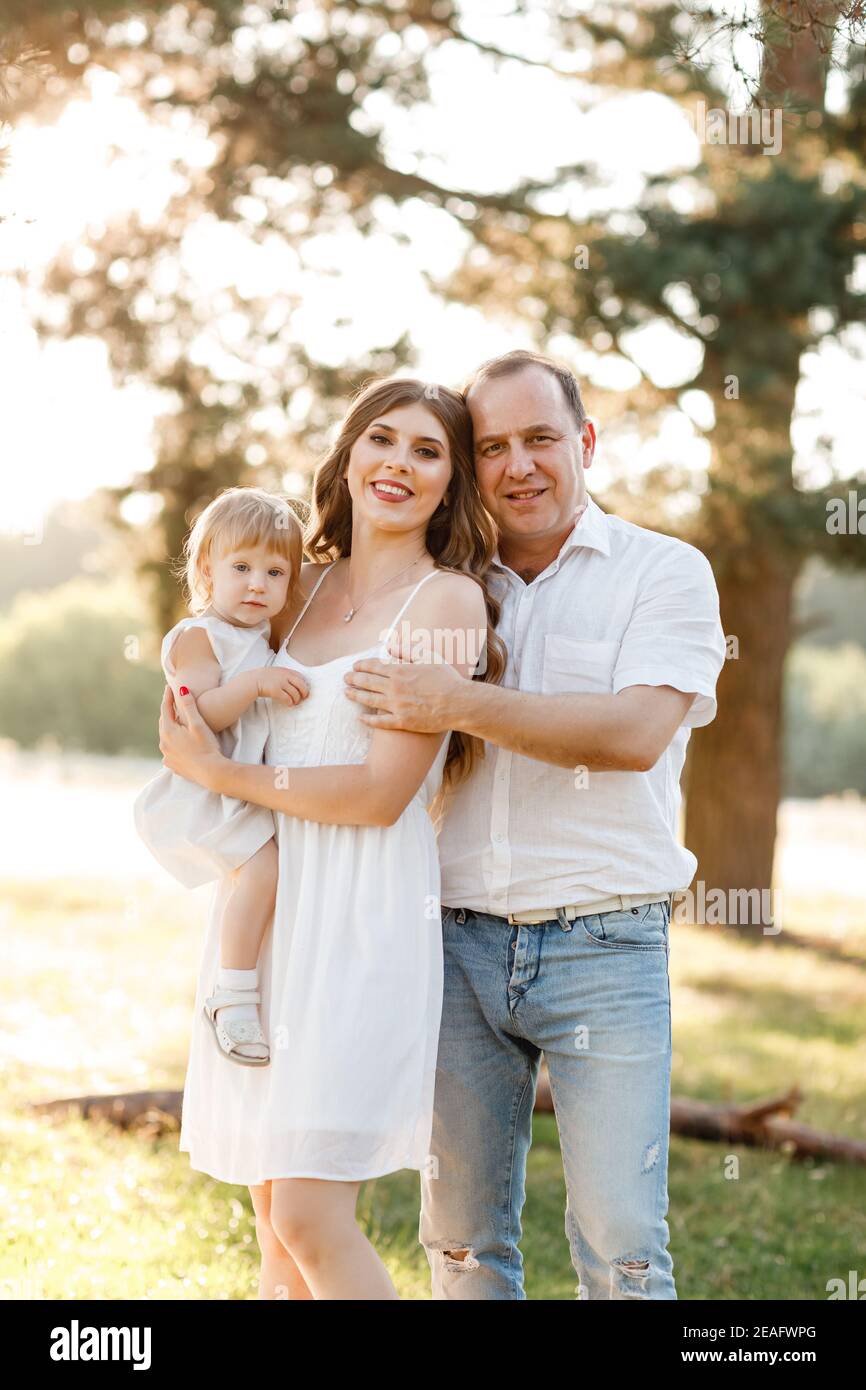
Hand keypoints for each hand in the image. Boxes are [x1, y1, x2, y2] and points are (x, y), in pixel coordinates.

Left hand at [159, 685, 225, 788]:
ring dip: (170, 727)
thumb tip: (181, 689)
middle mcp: (163, 743)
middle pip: (164, 722)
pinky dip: (172, 743)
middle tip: (171, 701)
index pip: (165, 709)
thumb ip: (188, 706)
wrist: (211, 772)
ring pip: (165, 736)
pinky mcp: (172, 765)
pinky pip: (169, 750)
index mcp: (168, 731)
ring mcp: (167, 755)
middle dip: (168, 711)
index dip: (168, 696)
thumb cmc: (206, 746)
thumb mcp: (198, 724)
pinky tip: (177, 743)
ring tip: (175, 721)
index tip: (169, 686)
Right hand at [255, 666, 309, 705]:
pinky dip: (290, 702)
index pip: (300, 677)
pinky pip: (288, 699)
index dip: (304, 684)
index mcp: (285, 671)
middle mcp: (285, 676)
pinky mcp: (276, 691)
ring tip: (294, 702)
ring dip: (296, 700)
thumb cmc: (263, 677)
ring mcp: (280, 683)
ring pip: (295, 694)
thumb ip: (285, 675)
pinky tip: (289, 704)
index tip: (303, 689)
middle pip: (301, 685)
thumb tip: (295, 683)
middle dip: (304, 693)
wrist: (252, 680)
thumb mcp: (276, 671)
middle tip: (303, 697)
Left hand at [343, 635, 461, 732]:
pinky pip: (381, 722)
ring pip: (369, 701)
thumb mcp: (428, 657)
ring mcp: (397, 706)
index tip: (354, 666)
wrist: (459, 703)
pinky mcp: (402, 722)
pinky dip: (369, 720)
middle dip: (353, 679)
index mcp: (400, 671)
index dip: (361, 666)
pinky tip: (361, 719)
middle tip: (345, 678)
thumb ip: (406, 651)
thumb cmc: (446, 679)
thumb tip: (390, 645)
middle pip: (367, 682)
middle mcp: (394, 688)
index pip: (373, 666)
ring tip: (346, 693)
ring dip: (356, 696)